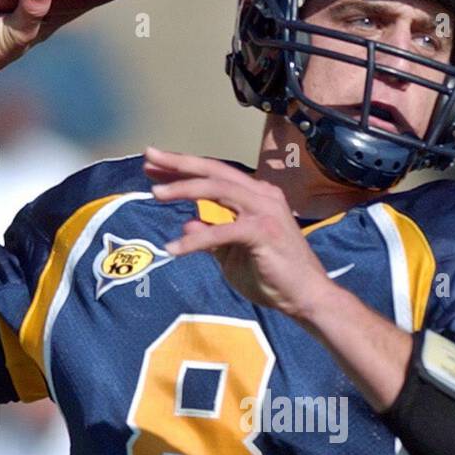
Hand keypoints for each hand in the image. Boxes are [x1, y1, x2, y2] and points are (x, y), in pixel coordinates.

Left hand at [144, 148, 334, 318]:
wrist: (305, 298)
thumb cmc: (274, 277)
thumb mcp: (232, 254)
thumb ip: (211, 237)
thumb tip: (187, 225)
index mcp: (256, 196)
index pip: (215, 175)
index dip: (184, 169)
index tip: (155, 166)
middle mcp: (262, 195)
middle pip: (215, 171)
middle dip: (179, 163)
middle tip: (149, 157)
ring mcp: (265, 211)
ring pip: (218, 189)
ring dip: (184, 188)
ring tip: (155, 192)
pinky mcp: (263, 232)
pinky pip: (222, 231)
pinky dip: (196, 239)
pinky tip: (174, 249)